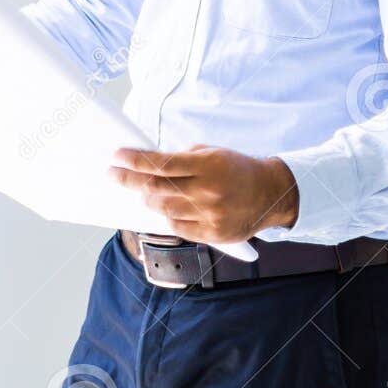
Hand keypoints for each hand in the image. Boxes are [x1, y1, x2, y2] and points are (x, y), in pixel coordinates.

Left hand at [108, 144, 298, 243]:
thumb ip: (181, 159)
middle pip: (156, 188)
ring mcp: (210, 215)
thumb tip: (147, 164)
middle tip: (114, 174)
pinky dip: (167, 217)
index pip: (161, 163)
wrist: (273, 193)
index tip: (116, 157)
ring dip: (148, 199)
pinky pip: (177, 227)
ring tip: (143, 192)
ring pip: (163, 209)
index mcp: (207, 166)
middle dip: (129, 180)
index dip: (134, 160)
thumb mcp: (212, 153)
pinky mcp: (213, 234)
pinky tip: (165, 209)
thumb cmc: (237, 169)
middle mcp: (208, 191)